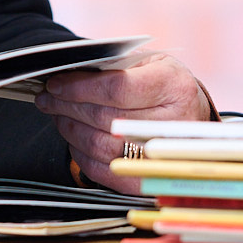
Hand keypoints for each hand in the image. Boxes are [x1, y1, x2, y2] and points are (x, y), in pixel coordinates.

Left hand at [33, 55, 215, 192]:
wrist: (194, 116)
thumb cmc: (164, 85)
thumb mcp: (149, 64)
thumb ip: (114, 67)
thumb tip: (67, 74)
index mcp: (175, 86)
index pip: (117, 88)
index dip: (80, 87)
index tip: (55, 84)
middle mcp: (175, 123)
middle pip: (106, 118)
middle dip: (67, 107)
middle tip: (47, 99)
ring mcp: (165, 156)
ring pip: (102, 146)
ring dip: (71, 130)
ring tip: (59, 116)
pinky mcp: (151, 179)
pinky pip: (106, 172)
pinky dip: (82, 155)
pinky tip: (75, 139)